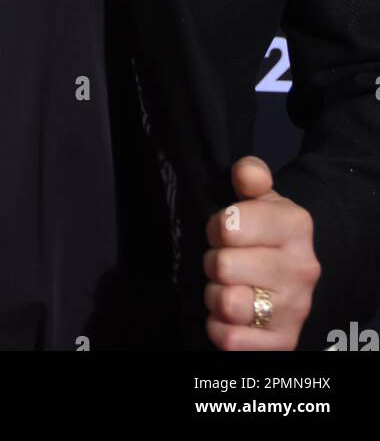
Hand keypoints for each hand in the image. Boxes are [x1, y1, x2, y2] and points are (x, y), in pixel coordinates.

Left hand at [203, 155, 320, 350]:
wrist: (291, 275)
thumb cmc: (265, 232)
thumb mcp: (260, 198)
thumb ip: (250, 175)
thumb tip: (246, 173)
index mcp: (296, 225)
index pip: (229, 226)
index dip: (216, 227)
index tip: (225, 230)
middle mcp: (302, 268)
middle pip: (223, 265)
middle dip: (214, 260)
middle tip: (226, 260)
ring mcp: (295, 309)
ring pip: (227, 303)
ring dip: (215, 295)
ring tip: (227, 286)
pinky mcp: (283, 342)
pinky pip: (229, 338)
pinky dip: (219, 327)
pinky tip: (231, 315)